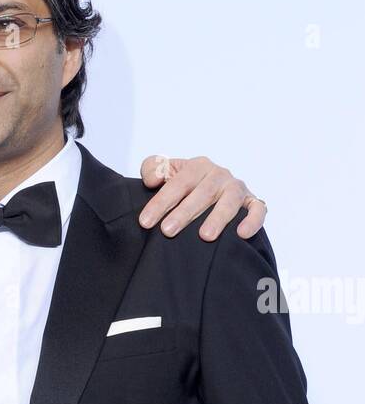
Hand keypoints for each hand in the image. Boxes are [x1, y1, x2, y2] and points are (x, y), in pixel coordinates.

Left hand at [138, 155, 266, 240]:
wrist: (210, 194)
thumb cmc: (184, 187)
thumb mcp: (166, 173)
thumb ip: (153, 168)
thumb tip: (152, 180)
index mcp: (197, 166)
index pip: (177, 183)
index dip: (160, 202)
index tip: (145, 222)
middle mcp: (218, 175)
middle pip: (202, 193)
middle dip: (184, 213)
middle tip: (168, 231)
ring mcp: (236, 188)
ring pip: (230, 200)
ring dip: (218, 218)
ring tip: (205, 236)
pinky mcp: (253, 202)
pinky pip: (258, 209)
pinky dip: (252, 220)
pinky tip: (241, 234)